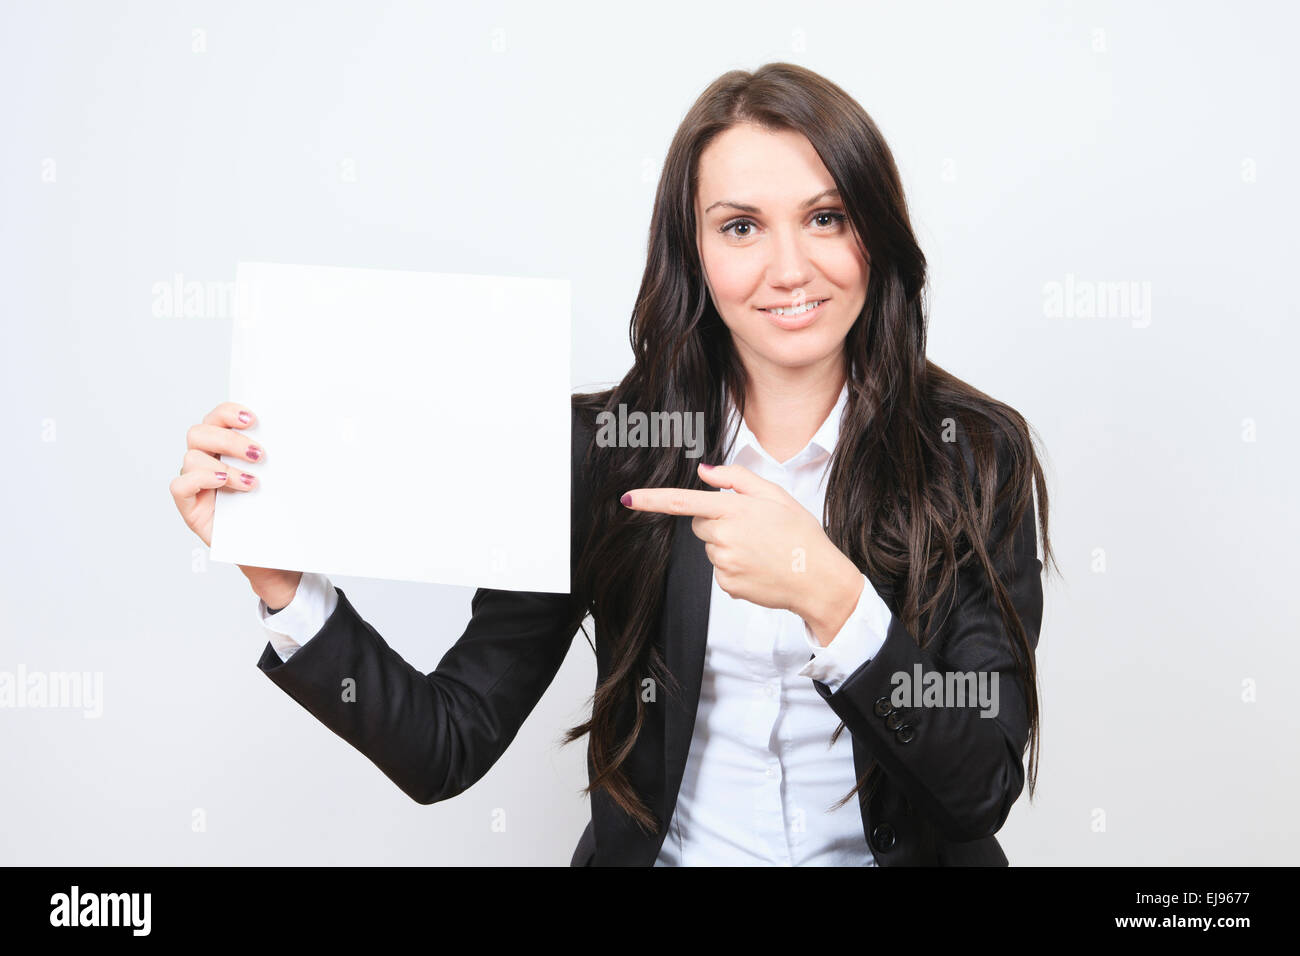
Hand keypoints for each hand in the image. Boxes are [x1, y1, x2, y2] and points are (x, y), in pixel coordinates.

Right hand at [169, 401, 301, 605]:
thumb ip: (285, 456)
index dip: (230, 412)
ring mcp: (196, 483)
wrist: (273, 553)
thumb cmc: (276, 512)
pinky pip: (179, 484)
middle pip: (200, 432)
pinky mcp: (189, 506)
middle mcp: (207, 460)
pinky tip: (223, 484)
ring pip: (191, 455)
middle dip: (231, 440)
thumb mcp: (285, 480)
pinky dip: (199, 479)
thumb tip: (313, 433)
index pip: (218, 417)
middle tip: (260, 455)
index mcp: (227, 447)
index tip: (255, 419)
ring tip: (251, 482)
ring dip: (224, 464)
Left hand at [622, 463, 864, 643]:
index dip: (652, 500)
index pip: (683, 502)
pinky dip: (735, 567)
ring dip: (729, 545)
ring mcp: (724, 563)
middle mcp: (725, 537)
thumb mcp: (775, 495)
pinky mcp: (727, 584)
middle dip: (718, 522)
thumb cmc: (801, 534)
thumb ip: (737, 478)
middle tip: (752, 528)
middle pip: (699, 524)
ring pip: (711, 547)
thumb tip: (705, 471)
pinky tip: (759, 566)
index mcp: (734, 510)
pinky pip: (720, 570)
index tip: (628, 498)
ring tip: (761, 549)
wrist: (818, 579)